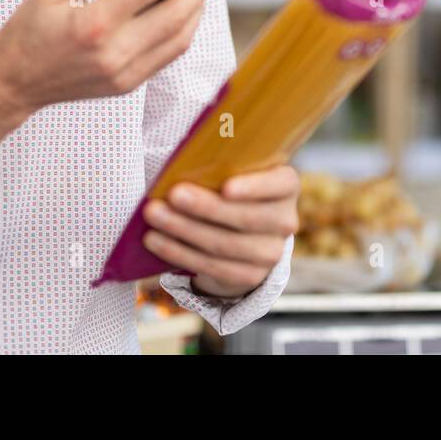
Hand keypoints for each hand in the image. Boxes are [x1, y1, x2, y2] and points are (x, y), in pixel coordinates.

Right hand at [0, 0, 222, 116]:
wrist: (13, 82)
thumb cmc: (29, 32)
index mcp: (93, 25)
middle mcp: (113, 53)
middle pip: (175, 15)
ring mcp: (123, 74)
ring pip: (179, 39)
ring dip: (197, 10)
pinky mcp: (127, 85)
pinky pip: (167, 56)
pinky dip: (183, 32)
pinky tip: (185, 12)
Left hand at [141, 164, 299, 298]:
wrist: (243, 232)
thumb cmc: (230, 186)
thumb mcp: (236, 170)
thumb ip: (220, 165)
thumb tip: (181, 163)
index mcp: (286, 186)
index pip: (279, 184)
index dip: (254, 187)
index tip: (225, 187)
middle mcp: (285, 221)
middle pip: (245, 217)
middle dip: (204, 207)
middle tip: (173, 194)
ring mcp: (270, 253)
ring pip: (224, 244)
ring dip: (183, 229)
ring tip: (154, 214)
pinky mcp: (250, 276)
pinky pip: (212, 267)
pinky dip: (178, 252)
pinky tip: (155, 240)